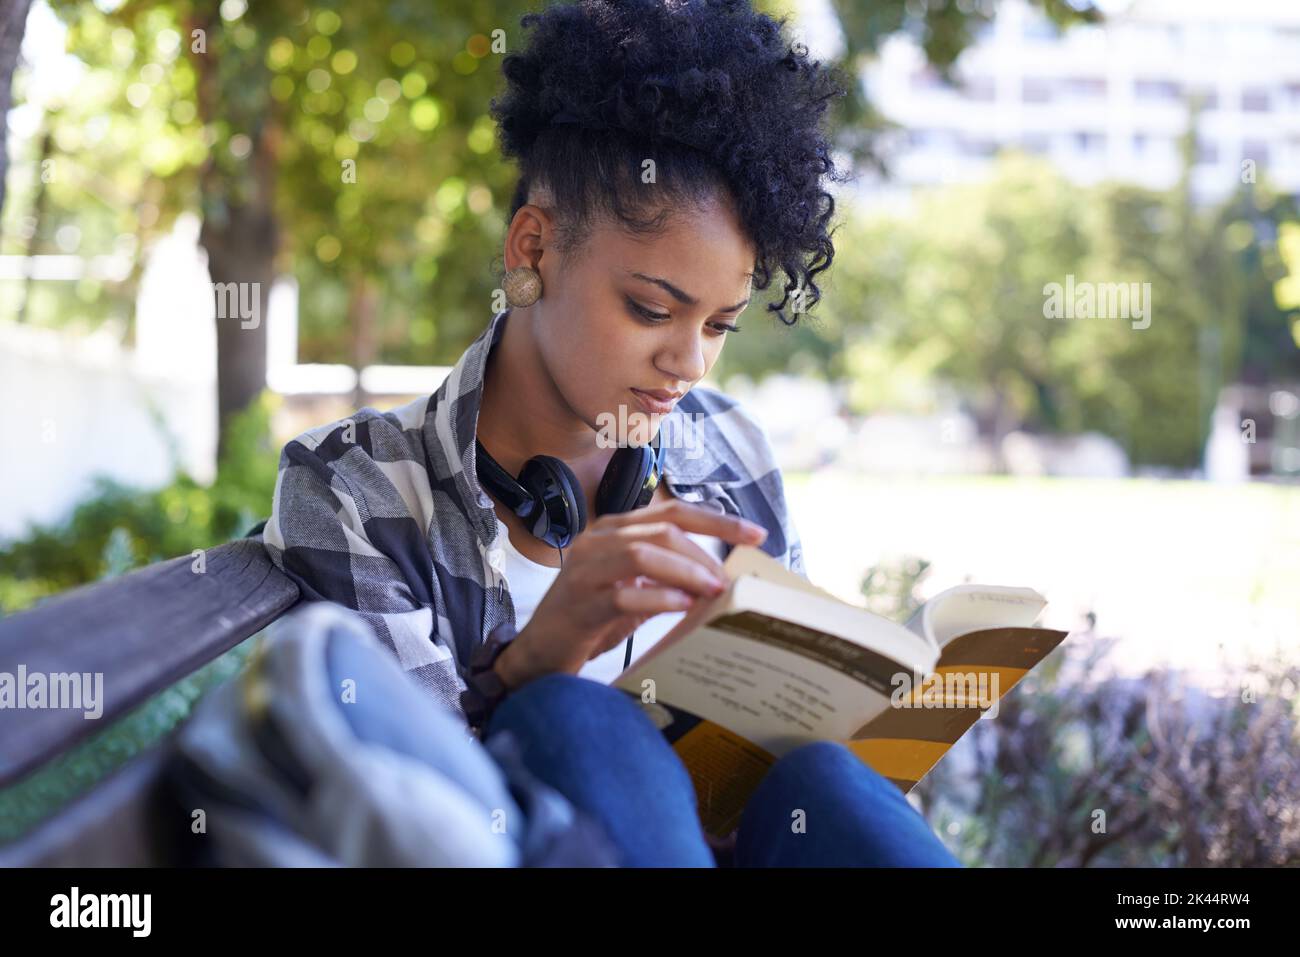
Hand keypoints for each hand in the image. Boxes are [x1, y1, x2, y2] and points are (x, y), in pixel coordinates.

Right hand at [494, 500, 767, 688]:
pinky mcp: (579, 603)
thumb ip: (668, 577)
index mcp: (613, 530)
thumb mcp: (635, 590)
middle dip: (705, 553)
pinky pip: (624, 594)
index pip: (672, 512)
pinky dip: (659, 598)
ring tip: (713, 592)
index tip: (757, 534)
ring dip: (686, 571)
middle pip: (661, 531)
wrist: (538, 655)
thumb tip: (722, 580)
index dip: (718, 520)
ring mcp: (584, 570)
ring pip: (642, 553)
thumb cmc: (590, 621)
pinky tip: (683, 606)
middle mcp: (597, 540)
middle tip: (730, 583)